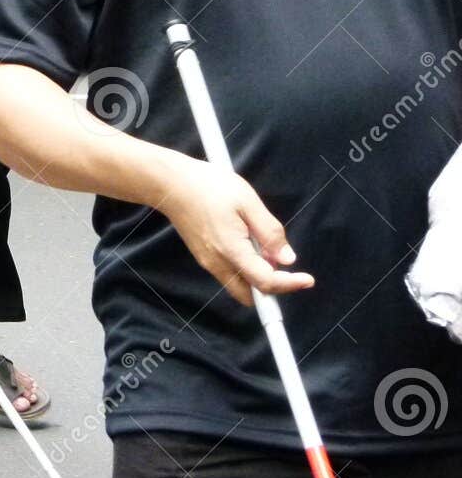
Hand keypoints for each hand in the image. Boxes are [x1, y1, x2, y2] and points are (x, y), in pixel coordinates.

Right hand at [155, 156, 314, 306]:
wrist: (170, 183)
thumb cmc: (208, 186)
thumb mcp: (247, 201)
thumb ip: (269, 232)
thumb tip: (286, 258)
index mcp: (231, 250)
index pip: (265, 282)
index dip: (290, 284)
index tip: (307, 280)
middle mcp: (217, 263)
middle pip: (250, 294)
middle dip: (271, 287)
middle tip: (283, 265)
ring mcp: (207, 261)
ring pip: (238, 285)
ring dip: (256, 277)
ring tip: (262, 247)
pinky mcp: (202, 256)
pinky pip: (228, 273)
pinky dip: (244, 269)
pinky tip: (246, 243)